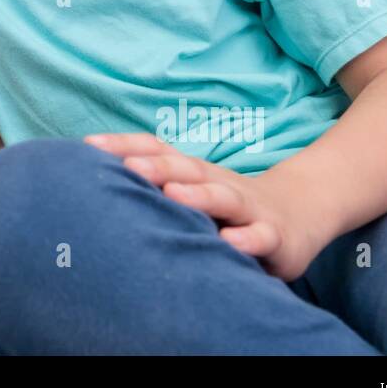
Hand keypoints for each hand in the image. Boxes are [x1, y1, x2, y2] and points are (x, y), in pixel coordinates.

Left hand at [84, 132, 328, 280]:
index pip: (156, 149)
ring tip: (173, 195)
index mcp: (193, 171)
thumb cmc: (227, 205)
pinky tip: (231, 243)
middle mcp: (217, 182)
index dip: (124, 145)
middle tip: (127, 167)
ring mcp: (248, 207)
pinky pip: (261, 236)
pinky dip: (247, 240)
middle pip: (186, 168)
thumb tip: (90, 185)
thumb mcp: (191, 192)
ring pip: (223, 197)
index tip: (88, 147)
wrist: (298, 211)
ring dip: (198, 196)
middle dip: (156, 167)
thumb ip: (152, 188)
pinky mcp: (275, 236)